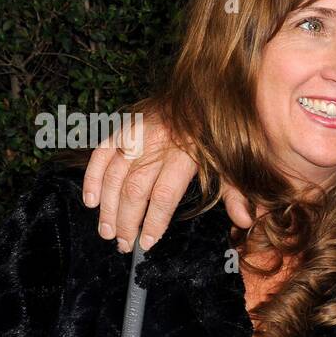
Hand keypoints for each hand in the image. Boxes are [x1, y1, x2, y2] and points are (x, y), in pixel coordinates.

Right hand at [83, 110, 252, 250]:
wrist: (203, 93)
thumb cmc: (217, 133)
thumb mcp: (231, 162)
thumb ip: (235, 192)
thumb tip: (244, 221)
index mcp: (186, 152)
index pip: (164, 194)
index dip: (153, 221)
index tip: (147, 242)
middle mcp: (159, 142)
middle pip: (135, 188)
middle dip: (126, 220)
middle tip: (123, 243)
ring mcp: (139, 132)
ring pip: (115, 173)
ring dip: (108, 206)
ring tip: (106, 231)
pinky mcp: (124, 124)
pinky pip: (102, 151)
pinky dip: (93, 176)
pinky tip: (92, 200)